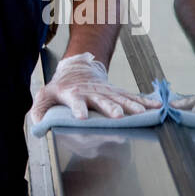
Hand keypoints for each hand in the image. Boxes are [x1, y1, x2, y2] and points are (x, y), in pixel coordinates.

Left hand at [30, 52, 150, 123]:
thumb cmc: (59, 87)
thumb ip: (39, 110)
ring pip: (120, 98)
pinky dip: (145, 102)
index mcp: (73, 93)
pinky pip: (132, 97)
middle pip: (102, 100)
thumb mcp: (45, 95)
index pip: (75, 101)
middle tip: (118, 116)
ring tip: (141, 114)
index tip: (80, 117)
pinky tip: (157, 106)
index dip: (78, 108)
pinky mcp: (116, 92)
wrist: (77, 69)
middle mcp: (91, 92)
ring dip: (131, 106)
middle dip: (110, 108)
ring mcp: (105, 91)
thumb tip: (36, 126)